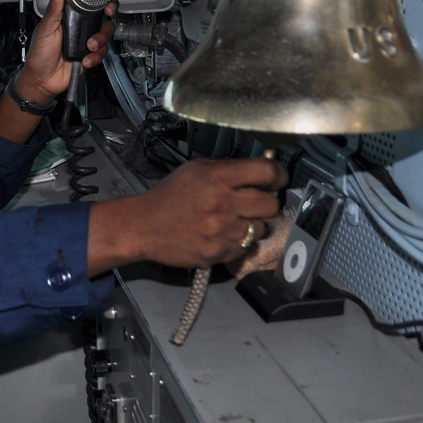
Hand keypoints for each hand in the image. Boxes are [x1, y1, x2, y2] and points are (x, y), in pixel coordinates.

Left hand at [14, 0, 117, 105]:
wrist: (44, 80)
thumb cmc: (40, 54)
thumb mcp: (45, 29)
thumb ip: (54, 9)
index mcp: (66, 12)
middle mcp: (79, 20)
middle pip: (101, 5)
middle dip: (109, 5)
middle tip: (109, 9)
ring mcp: (87, 35)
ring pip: (107, 28)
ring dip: (100, 37)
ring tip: (89, 46)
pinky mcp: (92, 51)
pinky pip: (103, 49)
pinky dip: (96, 55)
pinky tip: (86, 59)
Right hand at [87, 157, 288, 275]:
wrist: (143, 226)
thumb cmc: (169, 196)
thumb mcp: (194, 170)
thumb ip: (227, 169)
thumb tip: (259, 171)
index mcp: (215, 177)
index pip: (265, 171)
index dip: (279, 175)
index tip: (278, 179)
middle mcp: (222, 203)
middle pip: (271, 203)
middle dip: (265, 203)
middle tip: (253, 203)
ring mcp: (222, 231)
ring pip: (261, 228)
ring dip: (251, 224)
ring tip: (232, 221)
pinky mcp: (219, 253)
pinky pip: (246, 247)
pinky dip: (238, 242)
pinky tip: (221, 235)